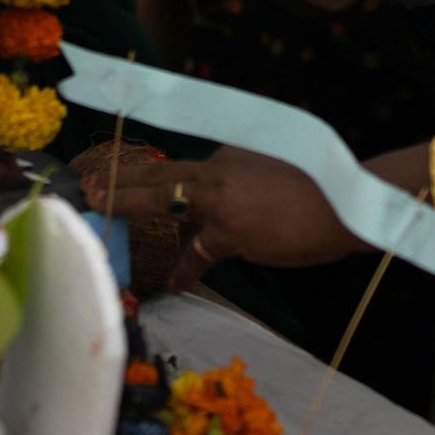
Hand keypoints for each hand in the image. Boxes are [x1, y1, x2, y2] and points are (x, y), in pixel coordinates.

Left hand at [85, 146, 364, 291]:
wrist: (347, 201)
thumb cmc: (321, 188)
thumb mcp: (276, 167)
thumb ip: (244, 179)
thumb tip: (223, 205)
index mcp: (229, 151)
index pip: (180, 164)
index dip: (146, 170)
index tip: (121, 171)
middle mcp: (218, 167)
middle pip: (157, 172)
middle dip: (118, 180)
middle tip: (88, 186)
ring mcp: (220, 197)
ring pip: (160, 200)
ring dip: (126, 205)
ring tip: (99, 209)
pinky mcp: (230, 230)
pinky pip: (196, 253)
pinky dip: (184, 269)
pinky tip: (172, 283)